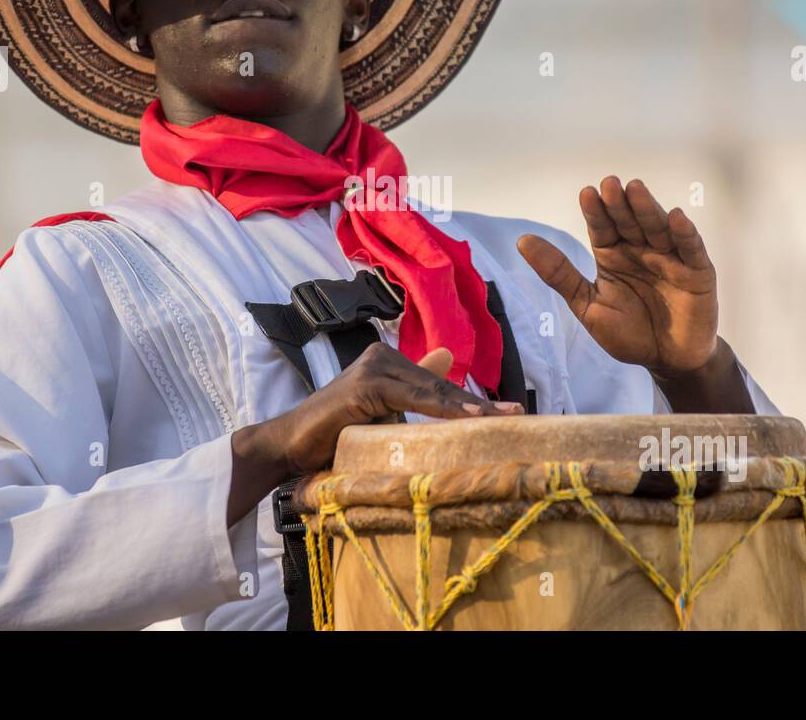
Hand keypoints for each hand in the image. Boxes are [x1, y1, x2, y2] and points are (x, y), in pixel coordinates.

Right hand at [227, 343, 522, 524]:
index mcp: (388, 364)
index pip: (438, 384)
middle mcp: (380, 357)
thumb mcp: (380, 418)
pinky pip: (409, 398)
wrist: (287, 447)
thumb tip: (446, 359)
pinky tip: (465, 419)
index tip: (514, 412)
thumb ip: (411, 396)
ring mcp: (371, 368)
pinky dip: (438, 409)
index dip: (474, 400)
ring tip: (499, 420)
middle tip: (518, 416)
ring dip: (465, 409)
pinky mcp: (362, 386)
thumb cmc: (332, 438)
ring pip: (428, 390)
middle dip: (478, 405)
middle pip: (438, 386)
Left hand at [516, 176, 718, 377]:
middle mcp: (640, 249)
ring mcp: (670, 258)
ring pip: (658, 228)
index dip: (596, 211)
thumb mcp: (587, 305)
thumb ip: (559, 273)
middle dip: (619, 203)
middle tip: (609, 184)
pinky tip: (676, 217)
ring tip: (635, 189)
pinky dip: (685, 233)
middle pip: (629, 221)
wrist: (667, 361)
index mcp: (612, 254)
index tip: (586, 193)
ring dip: (647, 209)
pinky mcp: (698, 271)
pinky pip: (691, 249)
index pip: (602, 227)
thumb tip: (522, 241)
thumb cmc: (627, 333)